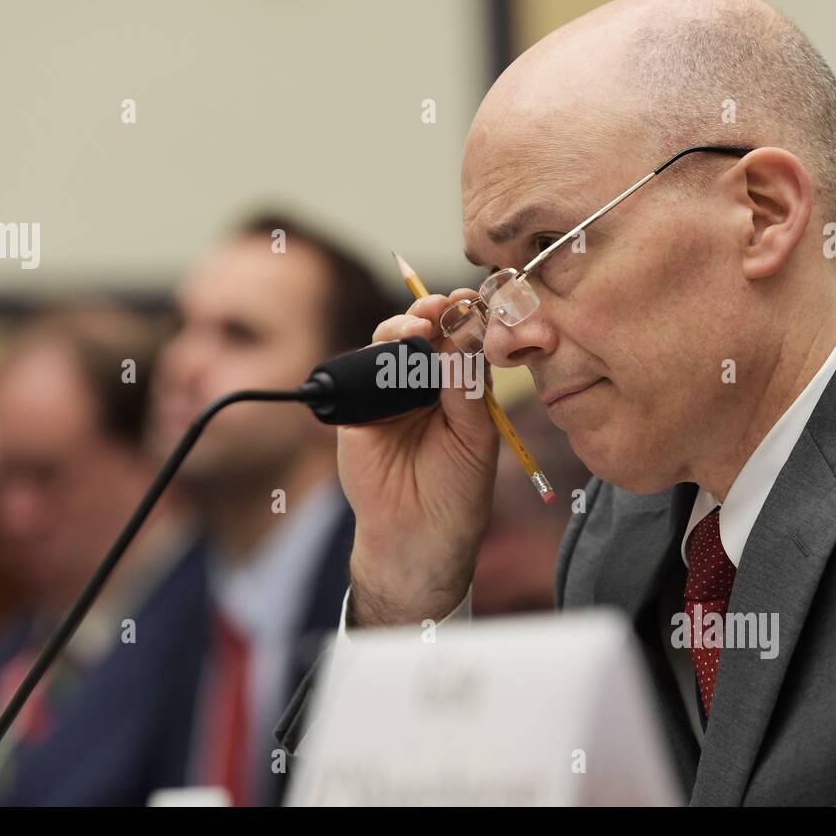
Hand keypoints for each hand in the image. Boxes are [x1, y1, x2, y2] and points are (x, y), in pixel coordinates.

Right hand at [338, 289, 498, 626]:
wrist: (418, 535)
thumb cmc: (457, 492)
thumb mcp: (476, 436)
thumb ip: (468, 387)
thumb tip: (463, 333)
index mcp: (460, 388)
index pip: (462, 341)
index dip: (467, 318)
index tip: (472, 300)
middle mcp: (425, 384)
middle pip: (426, 332)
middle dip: (435, 311)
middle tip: (445, 304)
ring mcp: (390, 393)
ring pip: (393, 343)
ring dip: (405, 325)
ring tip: (421, 324)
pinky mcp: (358, 407)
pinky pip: (364, 371)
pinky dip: (377, 353)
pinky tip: (394, 348)